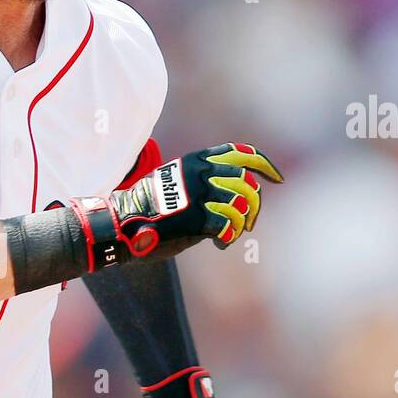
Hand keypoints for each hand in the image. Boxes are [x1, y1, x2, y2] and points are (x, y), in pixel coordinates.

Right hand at [109, 142, 282, 260]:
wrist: (120, 224)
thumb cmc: (146, 209)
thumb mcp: (173, 182)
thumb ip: (202, 183)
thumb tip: (233, 197)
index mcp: (197, 160)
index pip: (242, 154)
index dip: (265, 165)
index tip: (277, 179)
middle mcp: (202, 173)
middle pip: (248, 184)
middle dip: (255, 206)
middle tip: (250, 223)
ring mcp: (200, 194)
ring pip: (243, 205)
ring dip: (243, 223)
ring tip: (233, 234)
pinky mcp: (197, 218)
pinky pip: (229, 226)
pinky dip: (229, 237)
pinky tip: (220, 244)